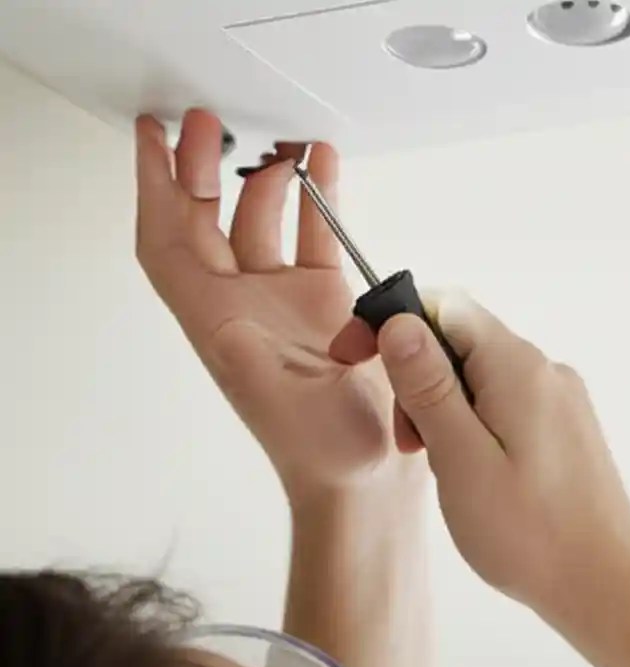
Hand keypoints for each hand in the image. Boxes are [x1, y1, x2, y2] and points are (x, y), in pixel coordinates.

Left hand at [134, 110, 415, 500]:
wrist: (373, 476)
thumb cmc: (326, 456)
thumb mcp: (280, 409)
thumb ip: (250, 361)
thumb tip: (222, 320)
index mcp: (220, 324)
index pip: (169, 244)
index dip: (153, 188)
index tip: (150, 138)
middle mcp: (246, 306)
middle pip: (209, 220)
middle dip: (203, 166)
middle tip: (209, 122)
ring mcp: (288, 301)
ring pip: (264, 221)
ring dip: (267, 176)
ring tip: (279, 140)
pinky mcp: (332, 302)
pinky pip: (318, 236)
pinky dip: (321, 198)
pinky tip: (324, 167)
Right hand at [329, 299, 629, 614]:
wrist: (604, 585)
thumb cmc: (531, 534)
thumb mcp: (461, 458)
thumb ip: (430, 385)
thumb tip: (400, 321)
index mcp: (520, 367)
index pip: (445, 306)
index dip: (391, 321)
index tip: (353, 355)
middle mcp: (546, 371)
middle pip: (462, 341)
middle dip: (418, 379)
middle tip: (409, 445)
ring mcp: (561, 399)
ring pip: (482, 376)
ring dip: (444, 408)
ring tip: (444, 470)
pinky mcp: (567, 428)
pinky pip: (506, 402)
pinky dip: (474, 425)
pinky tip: (473, 474)